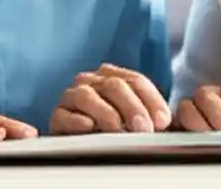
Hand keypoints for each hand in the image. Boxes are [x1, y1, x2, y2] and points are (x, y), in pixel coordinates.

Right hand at [51, 63, 171, 133]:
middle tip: (143, 128)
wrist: (84, 144)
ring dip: (106, 113)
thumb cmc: (117, 130)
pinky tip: (89, 128)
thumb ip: (151, 115)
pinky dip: (77, 120)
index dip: (151, 100)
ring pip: (87, 95)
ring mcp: (72, 96)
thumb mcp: (137, 119)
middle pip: (114, 86)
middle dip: (132, 107)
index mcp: (113, 76)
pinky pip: (64, 114)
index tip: (162, 121)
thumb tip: (163, 121)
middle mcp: (91, 81)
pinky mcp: (57, 116)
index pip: (135, 81)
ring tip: (118, 129)